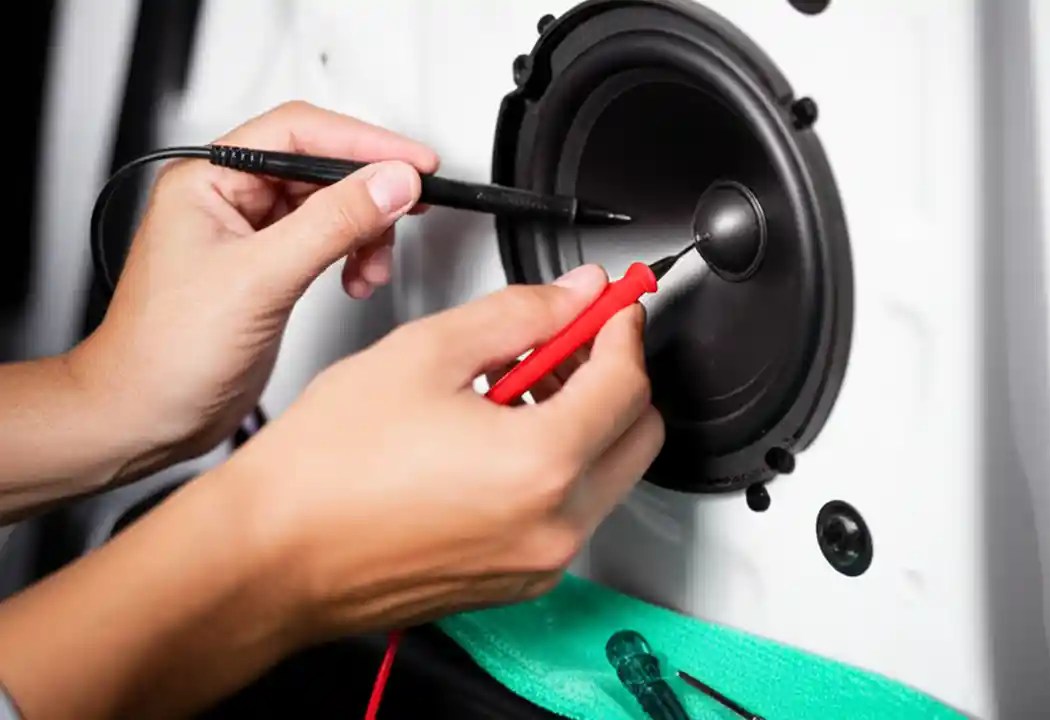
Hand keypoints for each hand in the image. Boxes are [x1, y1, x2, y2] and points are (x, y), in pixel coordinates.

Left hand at [70, 100, 436, 480]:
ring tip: (371, 267)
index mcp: (207, 180)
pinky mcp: (269, 271)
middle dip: (369, 194)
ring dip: (365, 232)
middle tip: (411, 208)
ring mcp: (249, 236)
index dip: (363, 142)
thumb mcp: (261, 278)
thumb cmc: (164, 352)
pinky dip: (353, 257)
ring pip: (330, 207)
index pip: (299, 132)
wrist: (144, 417)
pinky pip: (326, 242)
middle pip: (321, 168)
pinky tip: (356, 280)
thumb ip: (332, 224)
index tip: (415, 162)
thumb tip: (390, 182)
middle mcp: (227, 201)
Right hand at [211, 263, 664, 639]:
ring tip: (518, 384)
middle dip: (615, 376)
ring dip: (585, 420)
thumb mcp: (424, 353)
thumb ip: (518, 315)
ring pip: (609, 474)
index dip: (620, 328)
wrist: (269, 558)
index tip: (608, 306)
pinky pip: (570, 512)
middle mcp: (554, 526)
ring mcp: (538, 562)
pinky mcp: (516, 582)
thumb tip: (572, 296)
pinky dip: (558, 467)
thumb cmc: (323, 471)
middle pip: (637, 434)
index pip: (626, 382)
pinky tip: (501, 434)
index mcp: (541, 466)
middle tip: (569, 339)